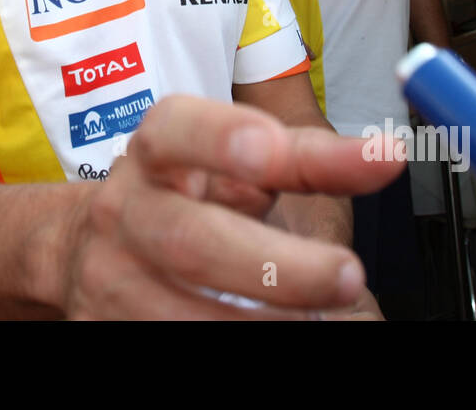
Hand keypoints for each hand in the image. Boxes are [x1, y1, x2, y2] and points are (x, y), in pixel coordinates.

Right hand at [60, 95, 404, 318]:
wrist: (89, 247)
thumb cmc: (185, 195)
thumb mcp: (235, 163)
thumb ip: (308, 158)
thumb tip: (386, 157)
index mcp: (157, 152)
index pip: (177, 131)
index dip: (221, 138)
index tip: (274, 153)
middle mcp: (126, 212)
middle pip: (190, 240)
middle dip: (272, 265)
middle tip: (344, 275)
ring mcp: (110, 278)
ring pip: (181, 315)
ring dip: (260, 325)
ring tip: (317, 322)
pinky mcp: (104, 330)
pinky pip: (168, 344)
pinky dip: (232, 344)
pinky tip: (274, 334)